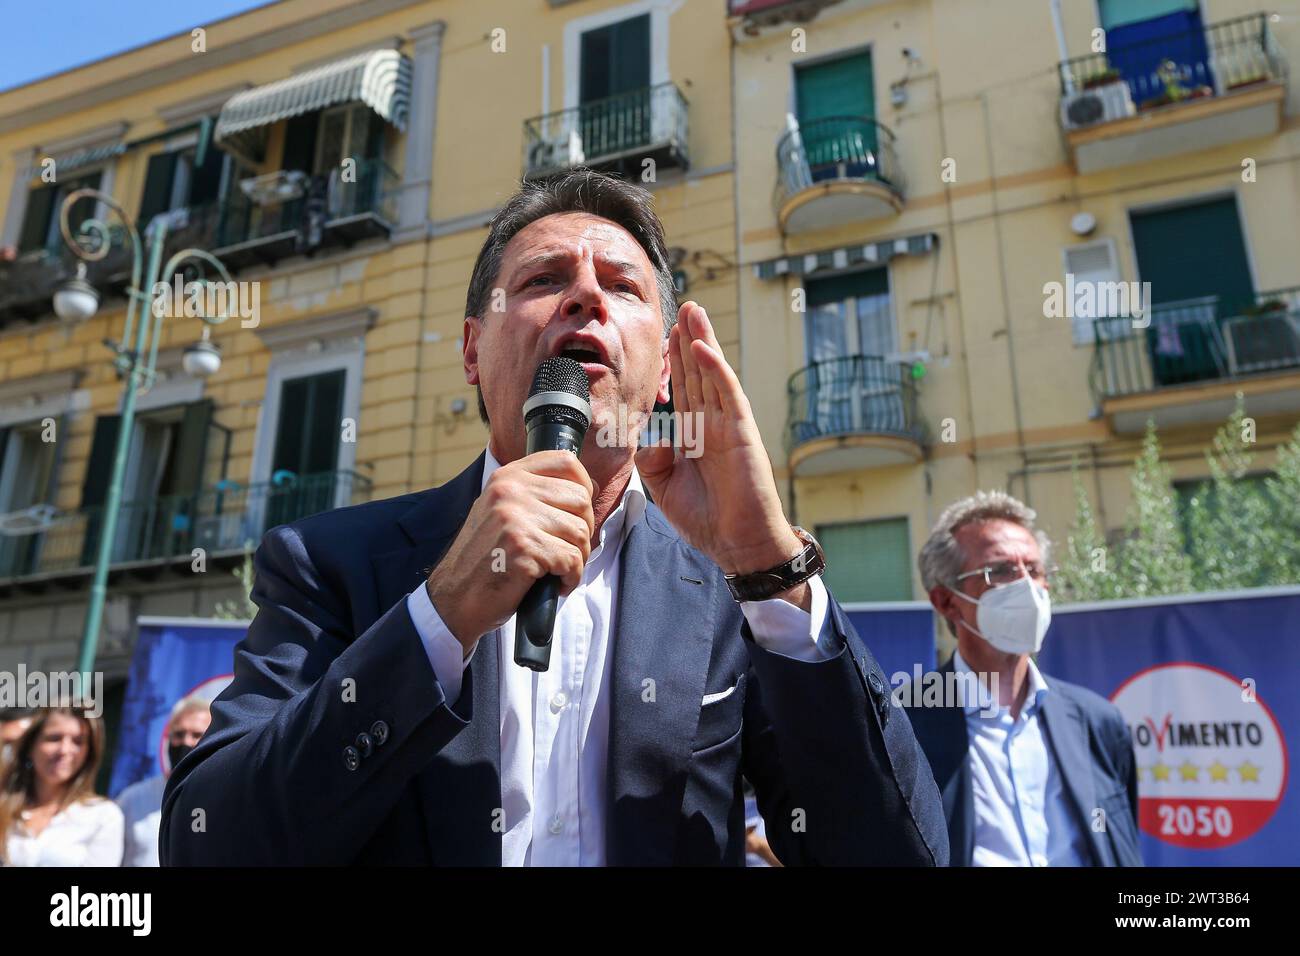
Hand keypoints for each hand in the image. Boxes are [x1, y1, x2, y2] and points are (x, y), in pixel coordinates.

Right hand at [425, 450, 594, 654]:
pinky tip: (556, 583)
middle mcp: (510, 491)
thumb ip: (539, 494)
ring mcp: (515, 519)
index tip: (577, 512)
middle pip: (581, 500)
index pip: (566, 462)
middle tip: (566, 552)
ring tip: (557, 570)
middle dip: (582, 531)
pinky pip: (572, 560)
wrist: (455, 597)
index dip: (584, 487)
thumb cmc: (487, 558)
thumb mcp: (504, 512)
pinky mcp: (523, 548)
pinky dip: (570, 578)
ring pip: (580, 532)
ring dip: (577, 558)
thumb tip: (593, 487)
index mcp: (508, 477)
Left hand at [635, 302, 807, 605]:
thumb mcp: (665, 488)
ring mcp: (728, 425)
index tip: (665, 336)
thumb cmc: (707, 519)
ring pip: (713, 374)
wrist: (737, 543)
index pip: (683, 390)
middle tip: (682, 307)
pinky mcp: (741, 432)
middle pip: (698, 373)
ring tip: (693, 311)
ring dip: (702, 341)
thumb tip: (651, 438)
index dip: (675, 363)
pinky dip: (715, 369)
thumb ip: (654, 460)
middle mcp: (712, 424)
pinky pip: (726, 394)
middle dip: (688, 340)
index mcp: (695, 436)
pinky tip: (702, 347)